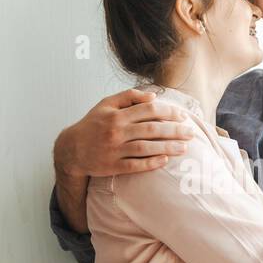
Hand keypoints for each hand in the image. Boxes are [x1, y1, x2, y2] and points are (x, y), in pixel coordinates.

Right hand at [54, 88, 194, 177]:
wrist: (71, 149)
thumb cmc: (92, 124)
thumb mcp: (106, 104)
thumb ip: (129, 97)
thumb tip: (153, 96)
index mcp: (117, 114)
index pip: (148, 110)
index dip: (168, 112)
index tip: (183, 116)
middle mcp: (116, 131)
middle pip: (151, 129)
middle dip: (174, 130)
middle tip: (191, 133)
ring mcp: (114, 150)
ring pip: (145, 148)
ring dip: (167, 148)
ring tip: (184, 148)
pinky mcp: (112, 166)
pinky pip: (135, 165)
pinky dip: (151, 163)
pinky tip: (165, 161)